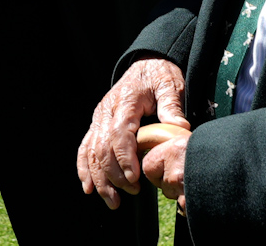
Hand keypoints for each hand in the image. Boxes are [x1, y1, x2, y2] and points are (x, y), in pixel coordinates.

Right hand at [75, 56, 188, 209]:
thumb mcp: (170, 85)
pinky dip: (84, 168)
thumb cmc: (158, 76)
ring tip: (112, 201)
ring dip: (99, 178)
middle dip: (113, 175)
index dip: (124, 158)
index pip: (119, 134)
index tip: (134, 179)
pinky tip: (88, 187)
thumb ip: (172, 105)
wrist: (145, 64)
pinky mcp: (97, 124)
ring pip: (91, 151)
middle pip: (102, 147)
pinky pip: (85, 147)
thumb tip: (180, 126)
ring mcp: (99, 118)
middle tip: (131, 193)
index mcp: (125, 102)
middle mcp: (106, 111)